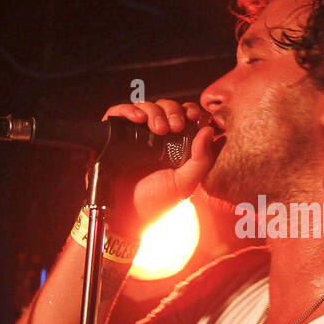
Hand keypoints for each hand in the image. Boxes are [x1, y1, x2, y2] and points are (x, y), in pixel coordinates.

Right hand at [101, 99, 220, 236]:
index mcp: (174, 144)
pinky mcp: (113, 136)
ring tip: (158, 128)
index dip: (190, 111)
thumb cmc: (156, 202)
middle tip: (176, 126)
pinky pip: (118, 113)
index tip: (196, 116)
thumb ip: (203, 160)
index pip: (184, 115)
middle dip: (173, 110)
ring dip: (154, 111)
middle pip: (166, 106)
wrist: (127, 216)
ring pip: (145, 106)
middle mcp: (154, 137)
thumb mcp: (186, 182)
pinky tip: (137, 119)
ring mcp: (133, 135)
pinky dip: (128, 110)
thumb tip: (210, 131)